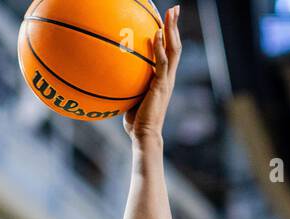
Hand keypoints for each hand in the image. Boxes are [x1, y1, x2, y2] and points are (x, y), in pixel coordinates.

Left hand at [124, 5, 182, 141]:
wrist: (144, 135)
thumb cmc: (136, 122)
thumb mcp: (131, 99)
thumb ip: (128, 86)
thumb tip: (112, 77)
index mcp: (163, 79)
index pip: (170, 52)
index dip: (170, 36)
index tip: (167, 21)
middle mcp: (169, 77)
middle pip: (176, 45)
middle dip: (175, 26)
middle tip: (175, 9)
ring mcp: (167, 80)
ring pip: (174, 49)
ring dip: (172, 29)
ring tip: (171, 13)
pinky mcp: (161, 85)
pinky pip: (162, 61)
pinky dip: (160, 46)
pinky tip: (156, 33)